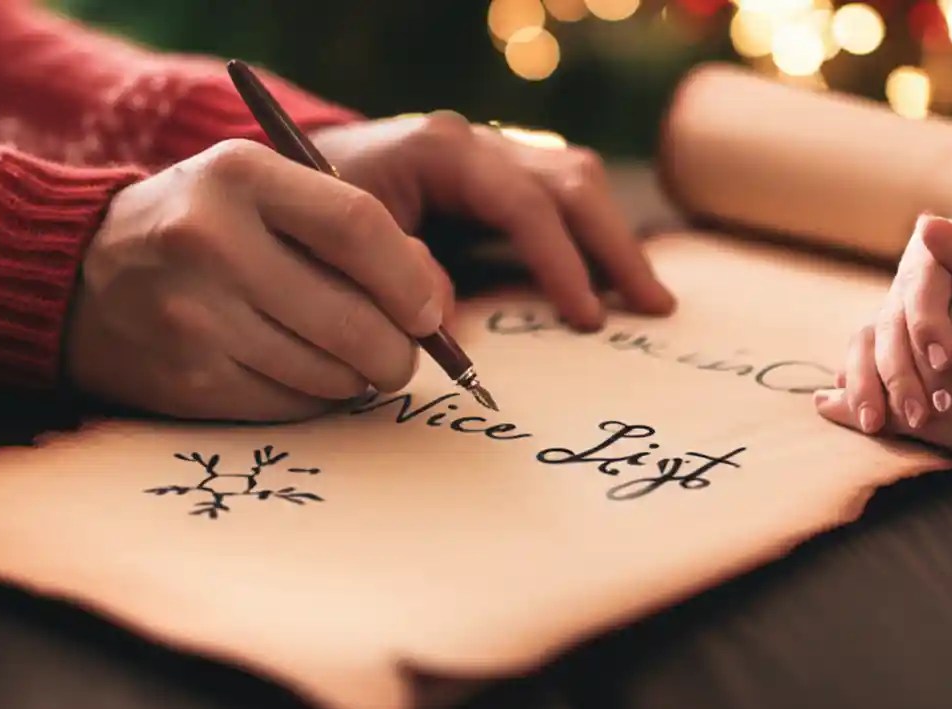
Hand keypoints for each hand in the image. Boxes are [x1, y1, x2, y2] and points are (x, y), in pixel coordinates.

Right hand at [67, 139, 453, 421]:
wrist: (80, 277)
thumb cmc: (205, 229)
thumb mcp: (265, 193)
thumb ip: (352, 228)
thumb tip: (433, 306)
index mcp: (241, 176)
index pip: (360, 226)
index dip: (411, 279)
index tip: (427, 311)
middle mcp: (212, 242)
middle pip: (355, 319)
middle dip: (400, 351)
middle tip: (402, 354)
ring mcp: (195, 316)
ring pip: (332, 373)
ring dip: (359, 377)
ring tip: (345, 357)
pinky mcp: (189, 380)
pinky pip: (296, 406)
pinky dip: (319, 398)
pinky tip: (301, 372)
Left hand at [310, 113, 676, 330]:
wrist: (300, 174)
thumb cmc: (320, 212)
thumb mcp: (345, 245)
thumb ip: (398, 278)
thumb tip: (447, 322)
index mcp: (442, 152)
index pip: (524, 204)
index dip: (561, 262)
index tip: (586, 318)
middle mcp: (479, 143)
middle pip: (571, 182)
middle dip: (614, 246)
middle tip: (652, 307)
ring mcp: (495, 153)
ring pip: (577, 180)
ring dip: (614, 238)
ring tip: (644, 296)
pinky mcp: (501, 174)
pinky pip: (563, 195)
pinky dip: (592, 234)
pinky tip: (610, 276)